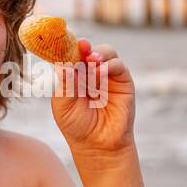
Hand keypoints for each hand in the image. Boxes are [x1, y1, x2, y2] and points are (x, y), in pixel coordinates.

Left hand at [50, 39, 135, 157]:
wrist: (97, 145)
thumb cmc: (76, 125)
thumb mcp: (62, 104)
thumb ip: (64, 83)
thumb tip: (63, 62)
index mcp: (74, 74)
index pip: (71, 53)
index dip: (69, 46)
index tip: (64, 41)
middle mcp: (91, 72)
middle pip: (89, 48)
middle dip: (84, 46)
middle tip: (81, 47)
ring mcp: (108, 76)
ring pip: (106, 52)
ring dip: (98, 53)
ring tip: (91, 62)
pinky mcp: (124, 82)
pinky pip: (119, 65)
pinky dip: (109, 65)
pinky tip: (100, 73)